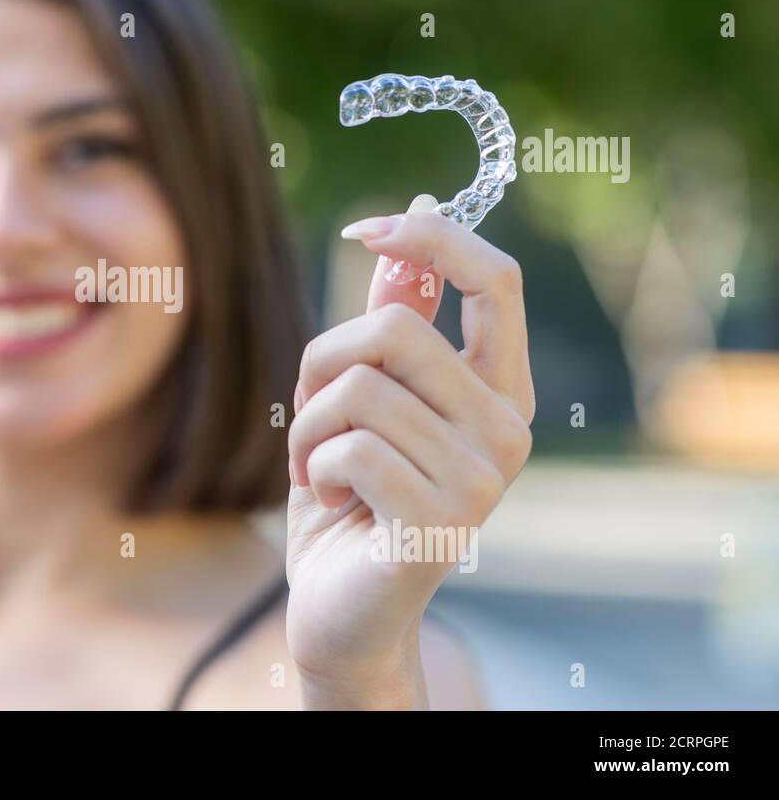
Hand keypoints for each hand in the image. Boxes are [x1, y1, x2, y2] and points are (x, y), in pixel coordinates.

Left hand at [285, 196, 534, 707]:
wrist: (343, 610)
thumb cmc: (352, 496)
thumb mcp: (367, 396)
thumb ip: (398, 316)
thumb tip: (419, 207)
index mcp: (502, 392)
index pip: (497, 281)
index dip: (431, 240)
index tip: (366, 231)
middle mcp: (509, 432)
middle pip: (397, 329)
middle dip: (323, 362)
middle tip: (311, 413)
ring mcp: (482, 482)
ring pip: (360, 390)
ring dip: (308, 427)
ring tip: (318, 469)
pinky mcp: (440, 525)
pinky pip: (349, 449)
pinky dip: (312, 468)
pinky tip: (328, 502)